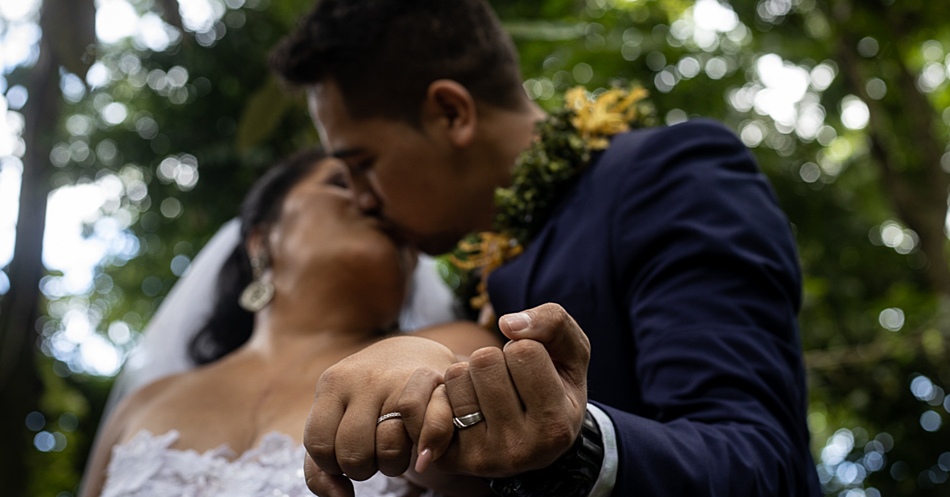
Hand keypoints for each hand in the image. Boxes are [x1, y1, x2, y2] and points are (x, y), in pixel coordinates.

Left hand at [303, 336, 455, 496]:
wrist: (410, 353)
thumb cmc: (366, 400)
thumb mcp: (334, 419)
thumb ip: (320, 466)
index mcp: (333, 383)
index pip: (319, 445)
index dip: (331, 464)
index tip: (343, 456)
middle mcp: (366, 378)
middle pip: (354, 452)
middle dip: (362, 468)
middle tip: (370, 455)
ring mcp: (403, 380)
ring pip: (390, 446)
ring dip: (393, 464)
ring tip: (394, 450)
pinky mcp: (437, 385)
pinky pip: (431, 429)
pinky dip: (428, 450)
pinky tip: (423, 454)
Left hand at [403, 303, 590, 477]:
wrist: (531, 441)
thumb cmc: (554, 386)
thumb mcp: (571, 353)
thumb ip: (553, 323)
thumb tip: (507, 323)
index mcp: (555, 427)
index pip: (524, 352)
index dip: (526, 347)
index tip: (534, 369)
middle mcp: (520, 450)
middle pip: (484, 361)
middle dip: (495, 358)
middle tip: (508, 379)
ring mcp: (482, 458)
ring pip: (457, 376)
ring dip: (470, 373)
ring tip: (489, 393)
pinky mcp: (451, 458)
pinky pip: (434, 398)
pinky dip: (448, 389)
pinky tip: (468, 405)